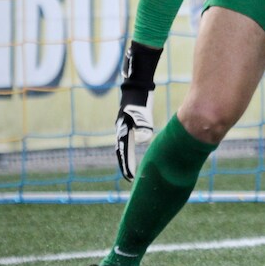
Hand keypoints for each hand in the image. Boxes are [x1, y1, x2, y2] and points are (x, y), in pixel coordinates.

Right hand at [115, 41, 161, 181]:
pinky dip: (131, 149)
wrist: (137, 87)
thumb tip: (143, 140)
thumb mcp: (142, 113)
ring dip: (127, 158)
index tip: (130, 177)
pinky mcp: (130, 124)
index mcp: (123, 130)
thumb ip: (143, 125)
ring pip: (124, 146)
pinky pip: (129, 141)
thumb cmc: (141, 100)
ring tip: (133, 170)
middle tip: (130, 178)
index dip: (126, 165)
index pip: (123, 152)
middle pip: (121, 151)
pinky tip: (139, 154)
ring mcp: (125, 127)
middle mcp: (121, 130)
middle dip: (125, 165)